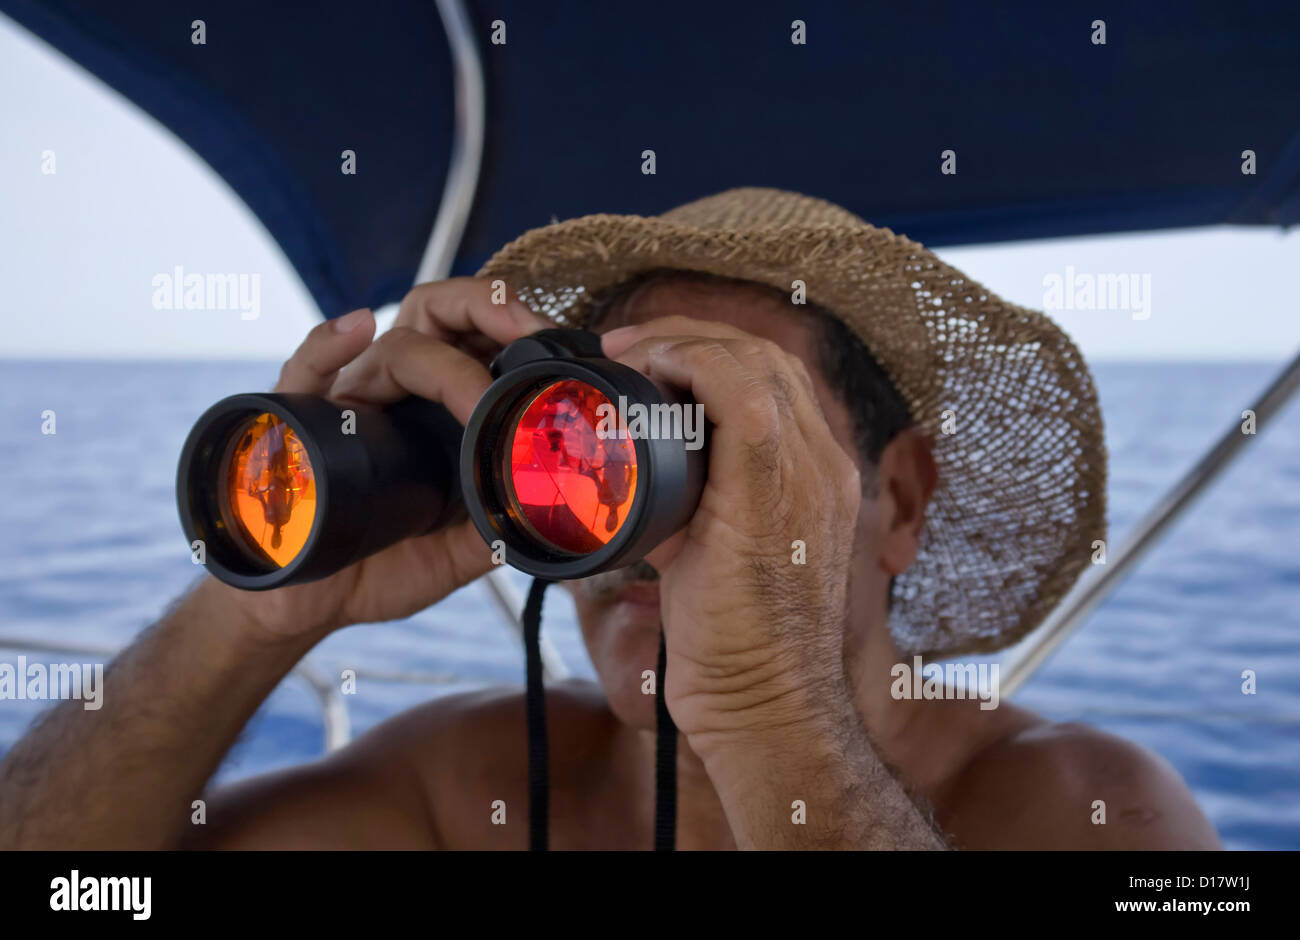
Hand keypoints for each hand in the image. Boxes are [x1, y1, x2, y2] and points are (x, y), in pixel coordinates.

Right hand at [210, 278, 548, 643]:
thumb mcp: (463, 549)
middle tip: (530, 333)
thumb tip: (561, 508)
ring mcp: (347, 405)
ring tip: (475, 390)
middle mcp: (395, 394)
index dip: (522, 330)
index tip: (566, 346)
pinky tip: (358, 329)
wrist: (312, 607)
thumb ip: (506, 523)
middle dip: (487, 309)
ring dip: (440, 358)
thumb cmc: (380, 565)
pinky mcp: (297, 428)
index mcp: (439, 410)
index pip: (478, 339)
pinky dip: (328, 343)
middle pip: (436, 315)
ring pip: (390, 347)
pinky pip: (303, 372)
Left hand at [601, 316, 861, 757]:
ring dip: (684, 342)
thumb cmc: (732, 641)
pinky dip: (692, 363)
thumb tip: (636, 483)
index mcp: (820, 475)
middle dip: (692, 334)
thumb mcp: (712, 554)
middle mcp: (827, 465)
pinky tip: (650, 367)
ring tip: (628, 353)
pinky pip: (742, 393)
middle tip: (628, 347)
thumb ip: (692, 508)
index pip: (776, 378)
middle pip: (769, 356)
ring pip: (758, 361)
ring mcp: (812, 474)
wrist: (764, 701)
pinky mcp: (775, 491)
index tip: (648, 361)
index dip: (711, 351)